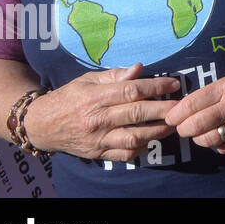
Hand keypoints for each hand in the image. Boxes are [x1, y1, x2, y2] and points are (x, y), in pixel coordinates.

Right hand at [21, 64, 181, 160]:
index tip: (174, 84)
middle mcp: (97, 120)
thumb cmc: (69, 97)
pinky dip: (141, 149)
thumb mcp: (87, 80)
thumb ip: (115, 76)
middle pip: (137, 114)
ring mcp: (97, 139)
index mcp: (95, 97)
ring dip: (158, 131)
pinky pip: (124, 155)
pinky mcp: (97, 154)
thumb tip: (140, 68)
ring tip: (174, 124)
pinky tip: (151, 139)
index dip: (156, 87)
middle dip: (164, 110)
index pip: (131, 91)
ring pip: (134, 138)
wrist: (41, 125)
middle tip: (183, 106)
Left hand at [164, 63, 224, 154]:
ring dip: (198, 139)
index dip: (176, 114)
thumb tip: (184, 110)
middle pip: (197, 125)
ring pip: (209, 139)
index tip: (170, 118)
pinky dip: (217, 145)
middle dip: (183, 129)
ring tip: (199, 134)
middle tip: (182, 128)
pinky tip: (218, 137)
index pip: (192, 103)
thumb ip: (211, 94)